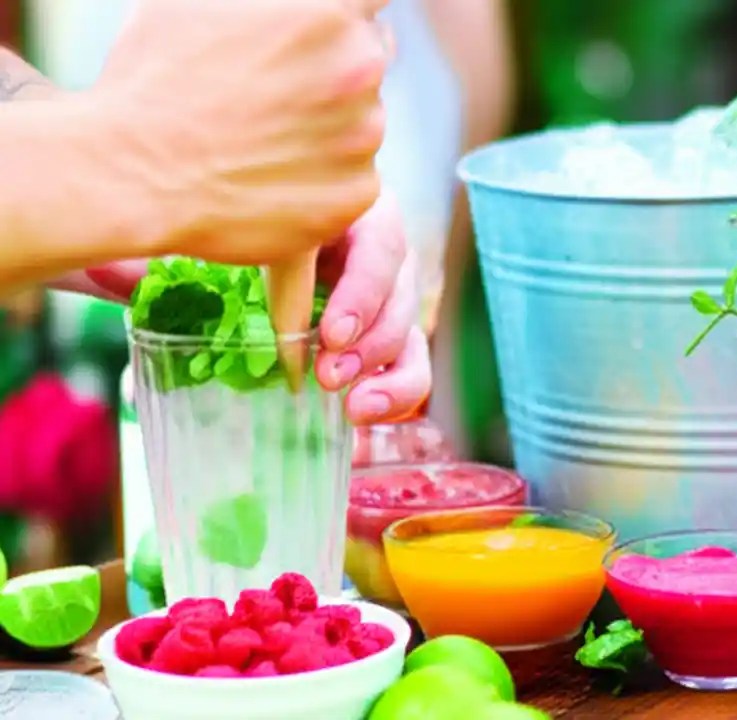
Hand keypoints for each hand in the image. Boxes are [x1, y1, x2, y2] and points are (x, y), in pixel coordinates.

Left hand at [64, 197, 430, 425]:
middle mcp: (367, 247)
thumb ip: (158, 258)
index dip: (363, 290)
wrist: (218, 246)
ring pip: (410, 328)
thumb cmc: (214, 233)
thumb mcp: (194, 240)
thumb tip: (104, 273)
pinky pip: (406, 367)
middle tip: (332, 376)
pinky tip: (362, 423)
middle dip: (375, 336)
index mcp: (338, 208)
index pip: (376, 238)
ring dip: (391, 370)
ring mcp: (378, 295)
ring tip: (353, 407)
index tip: (329, 337)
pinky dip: (394, 395)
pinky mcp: (382, 338)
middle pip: (401, 286)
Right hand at [92, 0, 389, 264]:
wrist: (130, 172)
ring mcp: (364, 134)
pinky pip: (353, 177)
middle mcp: (360, 68)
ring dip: (330, 125)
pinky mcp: (357, 192)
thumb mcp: (203, 2)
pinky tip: (272, 175)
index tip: (318, 33)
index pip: (372, 0)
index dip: (345, 14)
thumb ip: (271, 1)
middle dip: (334, 67)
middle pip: (370, 57)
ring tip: (263, 137)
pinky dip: (323, 179)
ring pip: (362, 120)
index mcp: (329, 11)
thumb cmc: (154, 76)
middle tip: (276, 90)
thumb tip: (289, 7)